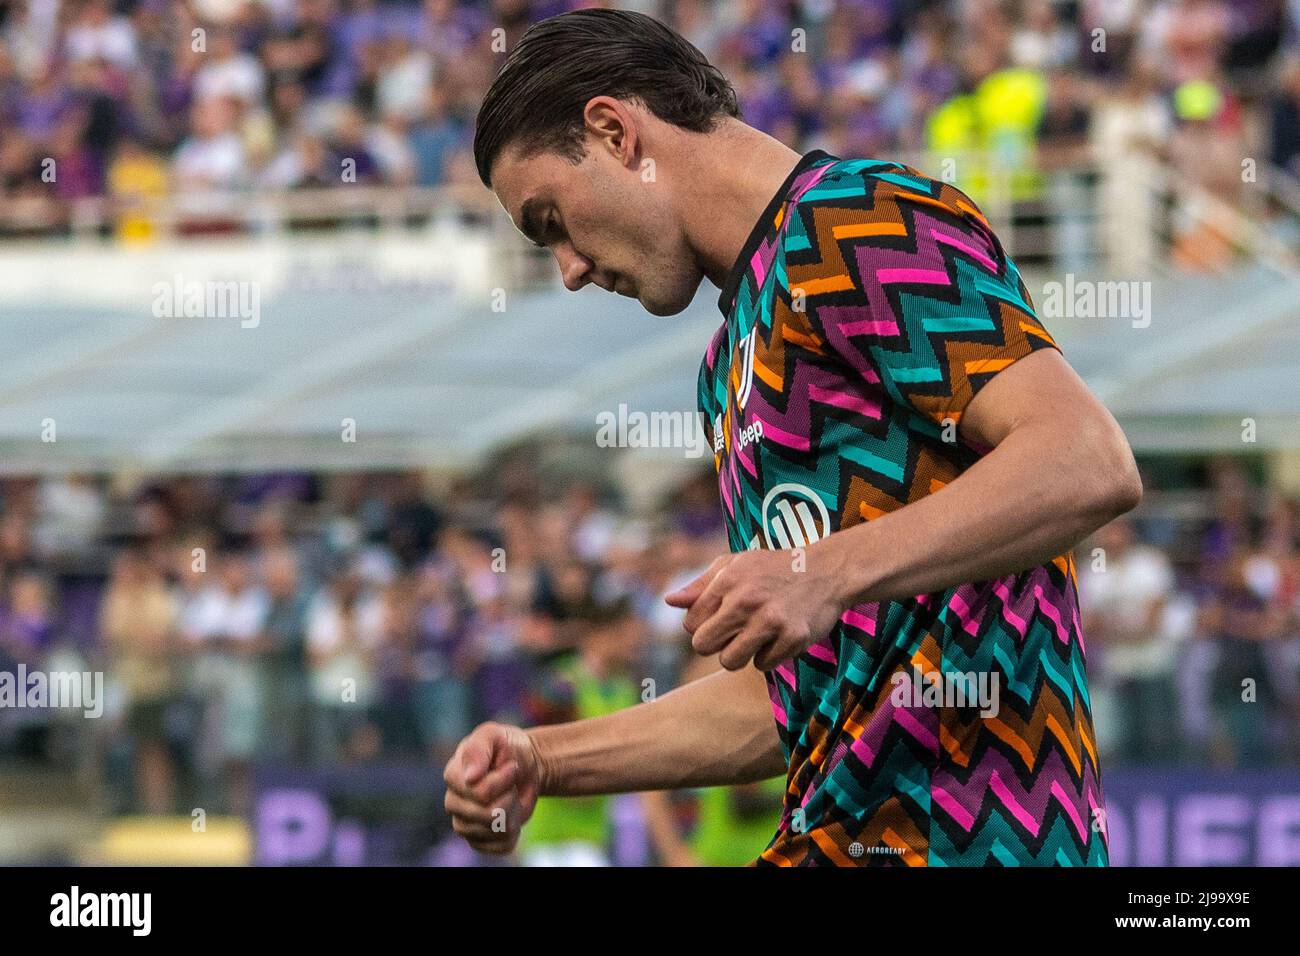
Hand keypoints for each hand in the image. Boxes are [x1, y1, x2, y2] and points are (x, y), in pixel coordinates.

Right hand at [443, 722, 542, 854]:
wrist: (524, 764)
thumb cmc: (506, 747)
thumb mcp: (495, 735)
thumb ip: (479, 749)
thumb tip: (470, 777)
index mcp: (453, 776)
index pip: (479, 792)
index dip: (503, 780)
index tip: (511, 766)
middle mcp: (454, 802)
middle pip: (488, 814)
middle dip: (510, 796)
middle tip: (512, 783)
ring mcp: (464, 824)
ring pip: (495, 831)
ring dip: (513, 813)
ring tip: (511, 797)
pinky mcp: (478, 841)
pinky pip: (501, 846)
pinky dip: (514, 832)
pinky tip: (511, 815)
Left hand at [665, 548, 844, 671]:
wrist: (827, 570)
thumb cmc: (773, 568)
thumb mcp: (735, 565)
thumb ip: (700, 585)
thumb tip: (669, 601)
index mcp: (728, 581)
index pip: (690, 624)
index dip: (703, 626)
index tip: (720, 620)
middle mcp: (746, 601)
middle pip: (703, 646)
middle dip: (715, 645)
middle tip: (733, 634)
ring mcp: (771, 621)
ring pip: (729, 662)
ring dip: (739, 655)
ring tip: (755, 637)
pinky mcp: (793, 638)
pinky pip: (763, 665)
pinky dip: (769, 656)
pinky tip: (779, 637)